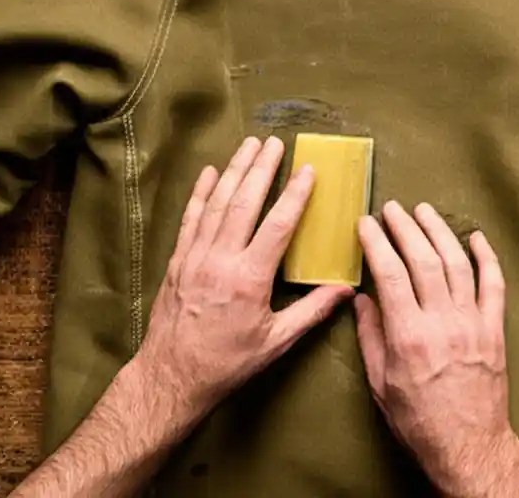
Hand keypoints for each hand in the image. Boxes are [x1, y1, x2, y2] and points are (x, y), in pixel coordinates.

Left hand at [136, 136, 353, 414]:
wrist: (173, 376)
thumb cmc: (227, 363)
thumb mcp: (276, 342)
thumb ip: (312, 312)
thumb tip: (346, 291)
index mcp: (250, 278)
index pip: (278, 225)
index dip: (294, 194)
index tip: (307, 170)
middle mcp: (221, 259)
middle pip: (244, 202)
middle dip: (261, 169)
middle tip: (275, 143)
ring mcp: (195, 256)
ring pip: (217, 203)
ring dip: (234, 171)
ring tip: (248, 145)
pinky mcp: (178, 260)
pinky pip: (191, 218)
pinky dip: (200, 192)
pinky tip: (209, 172)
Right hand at [355, 201, 518, 497]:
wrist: (467, 444)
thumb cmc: (418, 420)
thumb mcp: (380, 383)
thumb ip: (370, 337)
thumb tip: (362, 300)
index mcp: (408, 335)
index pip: (389, 273)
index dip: (377, 242)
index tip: (367, 223)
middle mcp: (442, 322)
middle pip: (423, 259)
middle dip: (405, 228)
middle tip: (393, 208)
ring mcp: (472, 323)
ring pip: (457, 263)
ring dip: (439, 232)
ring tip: (425, 212)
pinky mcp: (494, 330)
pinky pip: (494, 284)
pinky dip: (486, 257)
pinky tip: (475, 238)